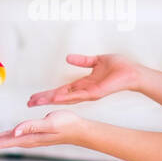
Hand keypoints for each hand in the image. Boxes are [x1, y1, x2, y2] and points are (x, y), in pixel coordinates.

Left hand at [0, 109, 85, 148]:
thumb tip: (14, 132)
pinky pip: (9, 137)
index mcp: (24, 138)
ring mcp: (26, 138)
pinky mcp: (29, 134)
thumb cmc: (66, 124)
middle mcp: (23, 140)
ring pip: (2, 141)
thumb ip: (31, 126)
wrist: (78, 130)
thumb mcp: (49, 122)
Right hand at [26, 53, 141, 106]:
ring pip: (66, 98)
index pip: (62, 90)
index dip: (48, 93)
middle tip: (29, 103)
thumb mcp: (96, 61)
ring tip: (37, 102)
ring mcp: (88, 93)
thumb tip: (68, 57)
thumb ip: (82, 61)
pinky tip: (55, 98)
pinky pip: (78, 95)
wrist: (133, 72)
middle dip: (45, 99)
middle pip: (60, 96)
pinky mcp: (95, 92)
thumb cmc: (119, 66)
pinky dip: (66, 96)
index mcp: (83, 84)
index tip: (35, 96)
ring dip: (51, 99)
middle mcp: (84, 91)